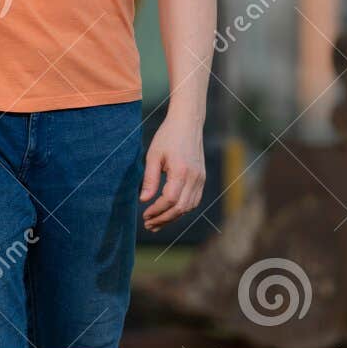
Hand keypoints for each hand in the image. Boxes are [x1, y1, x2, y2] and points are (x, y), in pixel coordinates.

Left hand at [140, 112, 204, 232]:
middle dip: (164, 219)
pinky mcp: (202, 178)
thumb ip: (150, 179)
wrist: (188, 123)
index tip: (144, 215)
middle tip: (149, 225)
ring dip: (173, 217)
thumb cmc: (168, 136)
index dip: (156, 211)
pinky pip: (194, 200)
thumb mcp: (154, 155)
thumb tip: (144, 200)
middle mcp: (194, 177)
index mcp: (182, 171)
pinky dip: (182, 209)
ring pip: (189, 207)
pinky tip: (170, 211)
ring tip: (157, 222)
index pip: (169, 200)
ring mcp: (201, 178)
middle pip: (180, 208)